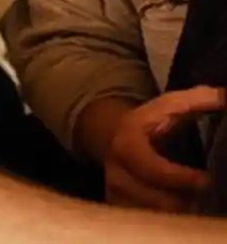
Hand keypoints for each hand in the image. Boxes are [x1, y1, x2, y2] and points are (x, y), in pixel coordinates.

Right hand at [104, 86, 225, 211]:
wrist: (114, 135)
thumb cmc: (151, 121)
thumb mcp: (172, 104)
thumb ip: (201, 100)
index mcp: (126, 143)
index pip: (150, 167)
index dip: (179, 177)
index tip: (207, 180)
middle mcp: (115, 171)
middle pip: (153, 199)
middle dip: (184, 202)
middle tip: (208, 198)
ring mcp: (115, 192)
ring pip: (150, 215)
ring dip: (177, 215)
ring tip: (199, 207)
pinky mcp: (119, 207)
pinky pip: (145, 221)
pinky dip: (166, 222)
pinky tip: (185, 214)